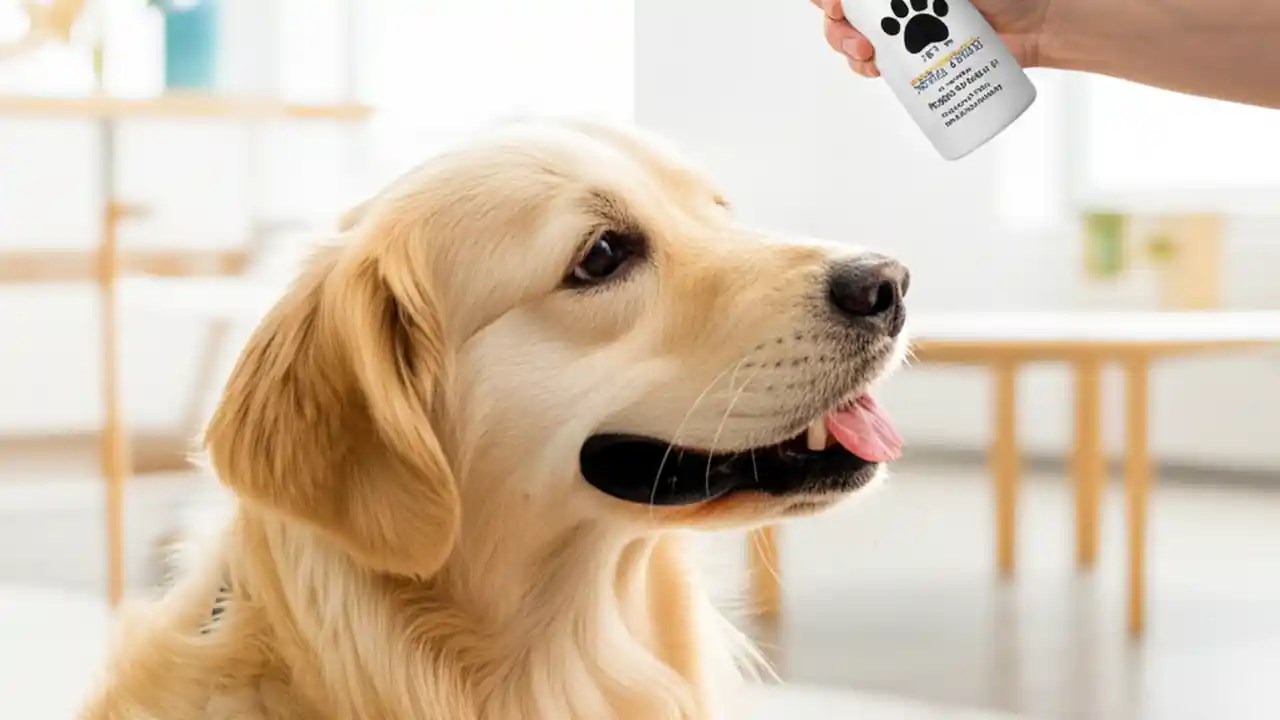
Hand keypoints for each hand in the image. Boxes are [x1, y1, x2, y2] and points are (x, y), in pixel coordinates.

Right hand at [811, 0, 1052, 77]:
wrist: (1036, 25)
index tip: (838, 4)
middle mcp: (893, 0)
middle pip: (841, 12)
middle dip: (838, 27)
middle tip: (862, 40)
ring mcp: (900, 28)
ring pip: (851, 38)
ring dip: (847, 49)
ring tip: (870, 58)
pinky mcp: (911, 58)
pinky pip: (874, 65)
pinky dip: (866, 70)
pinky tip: (876, 72)